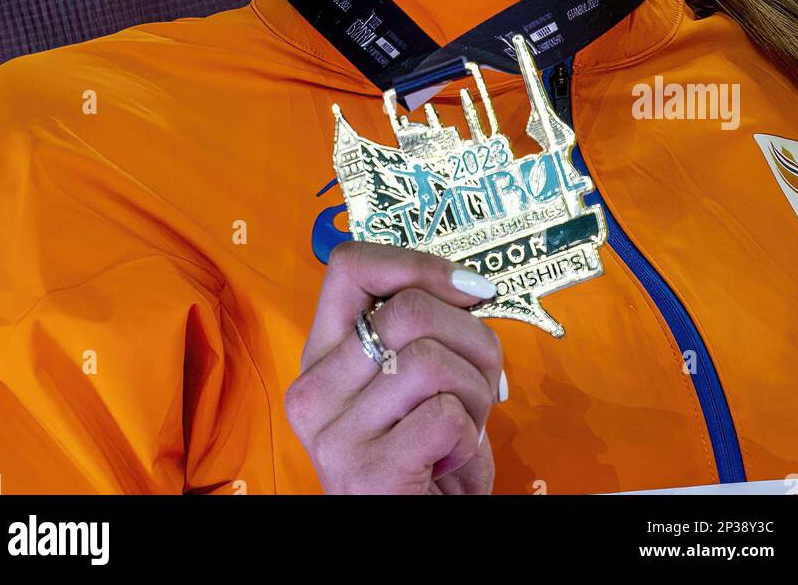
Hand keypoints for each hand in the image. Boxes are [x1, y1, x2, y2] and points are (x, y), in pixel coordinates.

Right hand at [284, 241, 504, 494]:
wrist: (412, 532)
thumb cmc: (423, 455)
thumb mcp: (407, 382)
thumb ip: (417, 330)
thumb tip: (468, 285)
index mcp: (321, 355)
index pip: (350, 266)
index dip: (417, 264)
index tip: (469, 288)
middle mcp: (314, 390)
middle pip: (409, 310)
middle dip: (473, 338)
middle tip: (483, 379)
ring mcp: (335, 434)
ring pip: (432, 359)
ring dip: (476, 393)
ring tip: (465, 426)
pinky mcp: (367, 472)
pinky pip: (446, 415)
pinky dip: (469, 436)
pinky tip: (450, 460)